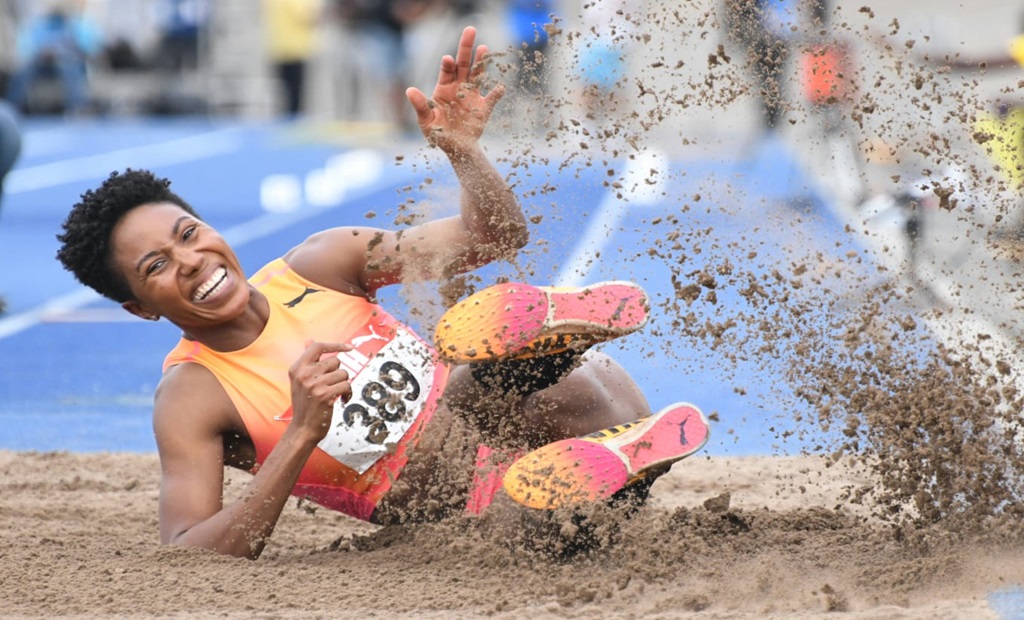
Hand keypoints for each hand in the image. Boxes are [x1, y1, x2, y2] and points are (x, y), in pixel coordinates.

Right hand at [288, 341, 353, 442]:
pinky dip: (348, 393)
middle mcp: (304, 374)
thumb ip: (307, 361)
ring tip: (335, 394)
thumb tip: (309, 341)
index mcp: (297, 368)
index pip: (317, 347)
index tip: (348, 348)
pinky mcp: (325, 395)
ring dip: (343, 384)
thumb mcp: (300, 381)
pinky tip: (342, 400)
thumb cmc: (305, 404)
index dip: (335, 345)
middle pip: (335, 361)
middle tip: (330, 385)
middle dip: (338, 373)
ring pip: (343, 373)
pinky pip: (346, 385)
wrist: (303, 429)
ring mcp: (314, 384)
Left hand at [406, 26, 504, 152]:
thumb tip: (409, 90)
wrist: (456, 149)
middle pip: (463, 64)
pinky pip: (492, 98)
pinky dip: (497, 93)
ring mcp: (472, 96)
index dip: (447, 64)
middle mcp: (459, 88)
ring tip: (484, 48)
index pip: (447, 71)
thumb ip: (420, 106)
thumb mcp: (426, 122)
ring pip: (478, 75)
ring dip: (481, 62)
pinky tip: (500, 88)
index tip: (447, 59)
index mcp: (444, 89)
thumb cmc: (438, 135)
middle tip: (470, 30)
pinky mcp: (484, 108)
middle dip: (466, 48)